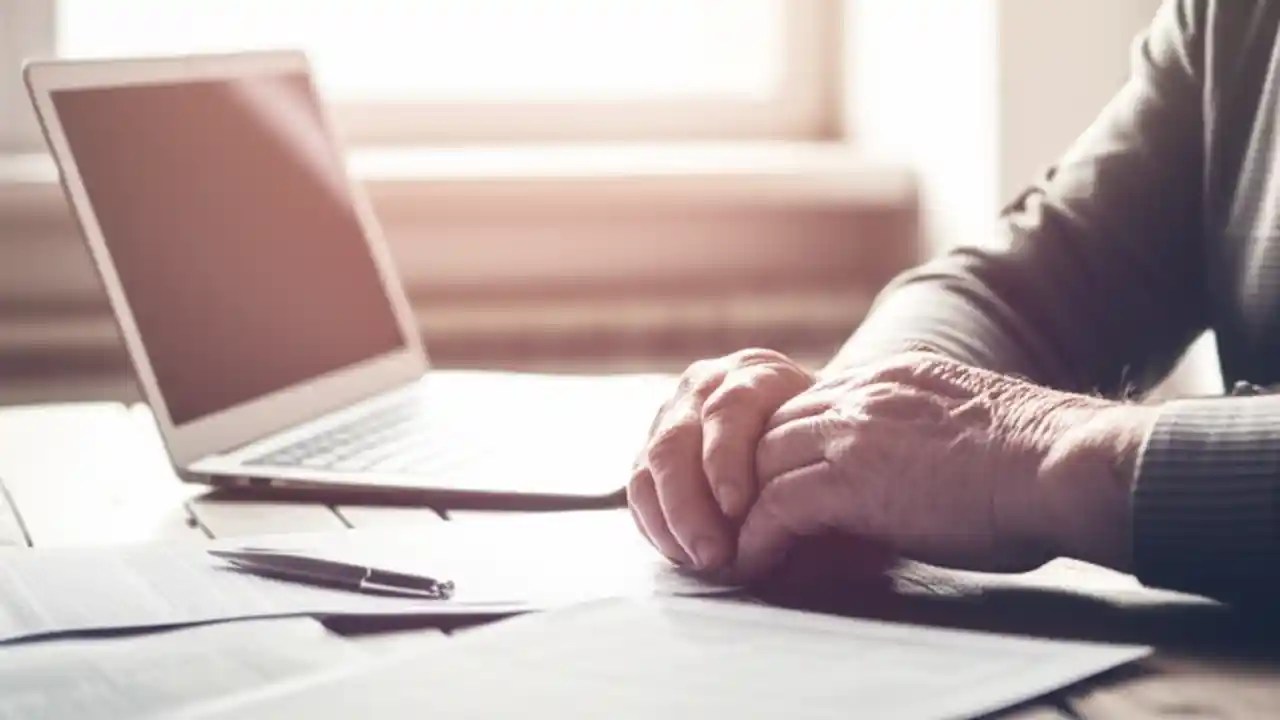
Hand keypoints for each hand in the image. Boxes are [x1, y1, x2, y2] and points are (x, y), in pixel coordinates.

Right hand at [628, 349, 815, 569]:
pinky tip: (682, 554)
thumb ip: (811, 477)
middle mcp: (707, 384)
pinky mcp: (653, 447)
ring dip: (671, 519)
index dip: (727, 461)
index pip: (728, 410)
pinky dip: (656, 523)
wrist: (813, 437)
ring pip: (652, 463)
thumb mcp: (832, 452)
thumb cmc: (830, 451)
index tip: (738, 511)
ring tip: (699, 561)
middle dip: (690, 504)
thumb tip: (783, 523)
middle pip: (677, 439)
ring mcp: (674, 413)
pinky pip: (639, 487)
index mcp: (757, 373)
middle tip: (712, 554)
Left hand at [734, 352, 1156, 579]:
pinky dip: (757, 536)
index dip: (792, 440)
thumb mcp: (971, 420)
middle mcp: (865, 392)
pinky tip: (753, 561)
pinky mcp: (850, 481)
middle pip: (776, 424)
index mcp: (895, 373)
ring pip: (762, 460)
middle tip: (746, 511)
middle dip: (754, 470)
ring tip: (738, 541)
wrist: (1063, 464)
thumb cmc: (1041, 462)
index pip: (813, 398)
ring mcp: (854, 433)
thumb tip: (919, 466)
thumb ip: (926, 429)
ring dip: (744, 503)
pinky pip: (776, 506)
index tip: (784, 475)